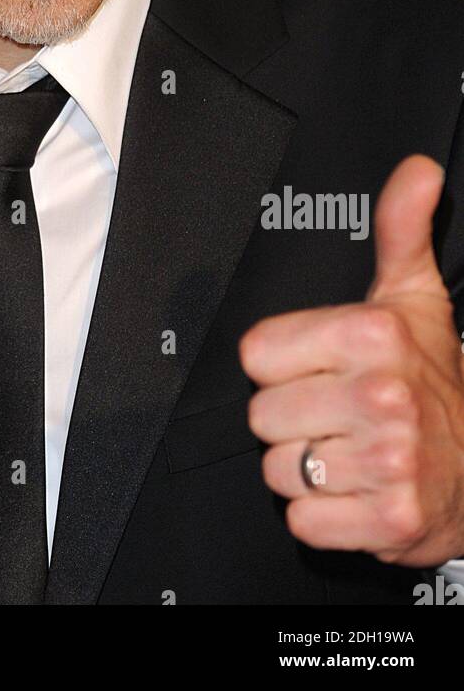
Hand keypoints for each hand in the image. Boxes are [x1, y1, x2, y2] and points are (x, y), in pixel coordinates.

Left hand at [239, 155, 463, 565]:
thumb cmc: (433, 377)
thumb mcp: (414, 295)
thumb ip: (400, 227)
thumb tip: (417, 169)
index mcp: (372, 335)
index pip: (256, 354)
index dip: (282, 365)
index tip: (319, 367)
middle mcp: (382, 395)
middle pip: (262, 415)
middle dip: (292, 419)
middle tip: (334, 412)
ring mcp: (388, 461)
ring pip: (280, 470)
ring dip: (306, 468)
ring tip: (346, 450)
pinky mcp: (390, 521)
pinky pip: (303, 520)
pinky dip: (323, 515)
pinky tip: (354, 490)